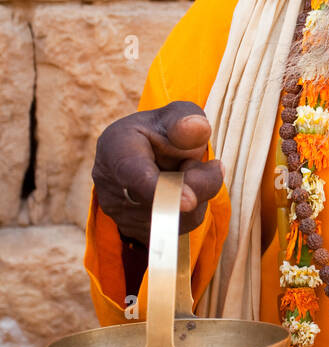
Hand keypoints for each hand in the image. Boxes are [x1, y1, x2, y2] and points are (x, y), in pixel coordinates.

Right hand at [92, 100, 224, 243]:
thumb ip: (186, 119)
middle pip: (166, 200)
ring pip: (178, 217)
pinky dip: (188, 209)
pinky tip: (180, 191)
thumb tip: (200, 128)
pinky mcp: (136, 231)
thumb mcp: (175, 115)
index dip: (160, 190)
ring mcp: (121, 213)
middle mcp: (111, 186)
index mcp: (117, 149)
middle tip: (193, 160)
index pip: (135, 175)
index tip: (189, 202)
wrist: (147, 153)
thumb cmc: (162, 130)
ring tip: (182, 172)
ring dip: (195, 195)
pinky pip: (178, 228)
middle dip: (195, 182)